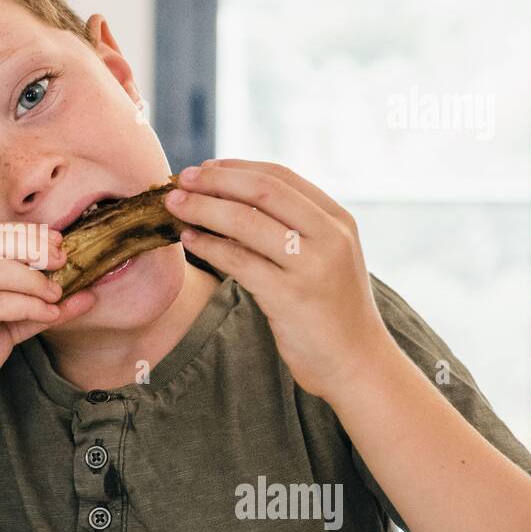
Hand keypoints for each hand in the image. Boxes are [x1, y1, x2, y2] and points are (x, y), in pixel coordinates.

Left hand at [164, 158, 395, 401]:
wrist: (357, 363)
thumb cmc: (330, 311)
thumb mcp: (321, 259)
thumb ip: (291, 229)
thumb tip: (228, 200)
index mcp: (337, 219)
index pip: (281, 177)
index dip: (236, 168)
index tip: (203, 169)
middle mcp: (330, 235)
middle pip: (263, 190)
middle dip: (215, 181)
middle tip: (180, 180)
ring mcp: (312, 265)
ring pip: (246, 221)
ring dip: (203, 208)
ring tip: (173, 205)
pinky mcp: (291, 296)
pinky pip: (239, 261)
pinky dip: (209, 245)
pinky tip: (189, 240)